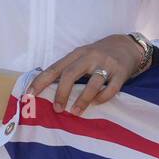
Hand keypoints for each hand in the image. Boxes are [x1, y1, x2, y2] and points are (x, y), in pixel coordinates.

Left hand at [26, 35, 145, 115]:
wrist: (129, 46)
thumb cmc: (100, 54)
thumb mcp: (83, 56)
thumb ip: (69, 69)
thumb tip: (47, 89)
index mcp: (77, 53)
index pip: (55, 68)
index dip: (41, 82)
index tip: (29, 96)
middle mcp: (91, 57)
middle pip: (71, 74)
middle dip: (61, 93)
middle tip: (57, 109)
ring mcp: (107, 64)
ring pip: (92, 83)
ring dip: (82, 100)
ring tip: (75, 112)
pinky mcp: (121, 72)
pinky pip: (111, 89)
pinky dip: (102, 98)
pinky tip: (96, 104)